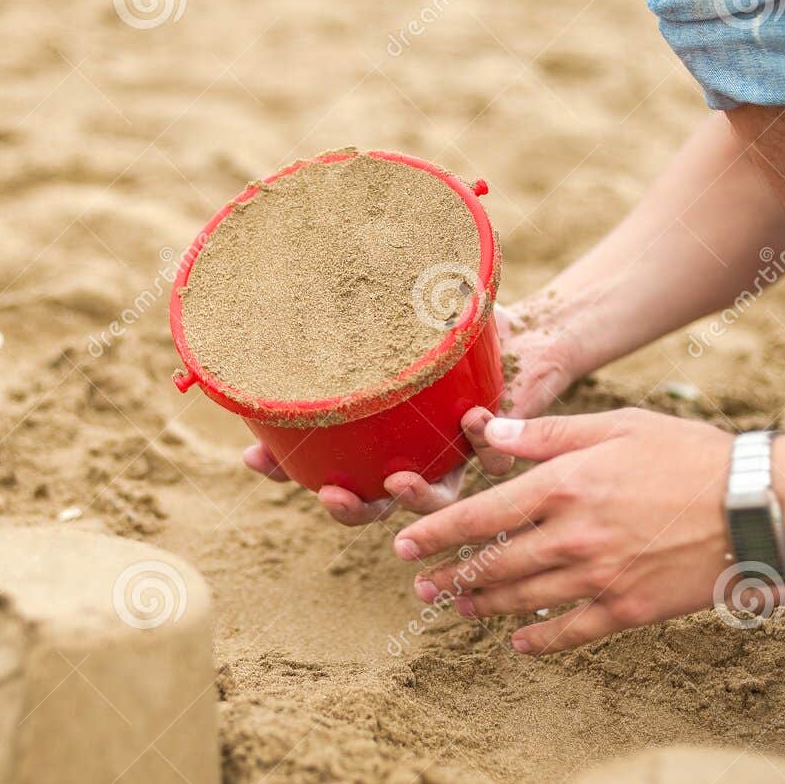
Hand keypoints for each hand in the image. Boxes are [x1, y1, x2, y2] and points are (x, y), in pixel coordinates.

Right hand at [241, 305, 580, 524]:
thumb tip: (301, 274)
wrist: (527, 333)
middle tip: (331, 495)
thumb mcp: (399, 313)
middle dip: (350, 508)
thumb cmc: (453, 326)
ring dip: (415, 500)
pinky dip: (482, 443)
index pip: (323, 463)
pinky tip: (472, 418)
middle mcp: (415, 454)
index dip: (287, 469)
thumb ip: (360, 311)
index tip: (257, 457)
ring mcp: (457, 457)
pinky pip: (493, 458)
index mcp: (379, 433)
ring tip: (399, 482)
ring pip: (435, 499)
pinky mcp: (504, 445)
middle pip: (375, 502)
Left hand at [396, 409, 734, 653]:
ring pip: (523, 600)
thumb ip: (548, 433)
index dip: (435, 534)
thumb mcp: (618, 426)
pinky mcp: (629, 609)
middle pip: (493, 564)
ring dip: (483, 607)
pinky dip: (539, 640)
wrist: (757, 504)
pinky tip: (517, 642)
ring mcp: (600, 577)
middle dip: (450, 577)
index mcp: (564, 485)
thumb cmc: (689, 454)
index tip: (403, 545)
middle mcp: (573, 535)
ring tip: (457, 608)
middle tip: (420, 585)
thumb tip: (488, 431)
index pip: (480, 516)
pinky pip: (571, 632)